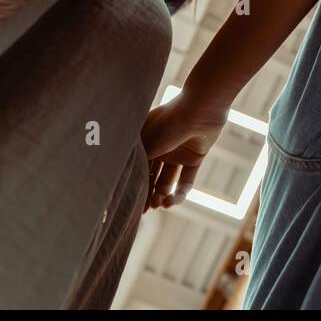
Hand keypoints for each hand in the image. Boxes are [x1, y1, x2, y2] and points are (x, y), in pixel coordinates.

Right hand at [140, 91, 230, 209]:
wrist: (201, 109)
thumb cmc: (169, 123)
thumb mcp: (147, 143)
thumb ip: (136, 163)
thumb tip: (119, 184)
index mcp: (145, 140)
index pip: (136, 167)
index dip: (133, 184)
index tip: (129, 203)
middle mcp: (160, 146)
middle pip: (151, 176)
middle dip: (148, 193)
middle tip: (145, 211)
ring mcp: (178, 152)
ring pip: (167, 180)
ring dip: (162, 194)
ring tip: (160, 205)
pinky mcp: (195, 157)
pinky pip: (186, 180)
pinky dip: (180, 193)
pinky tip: (172, 201)